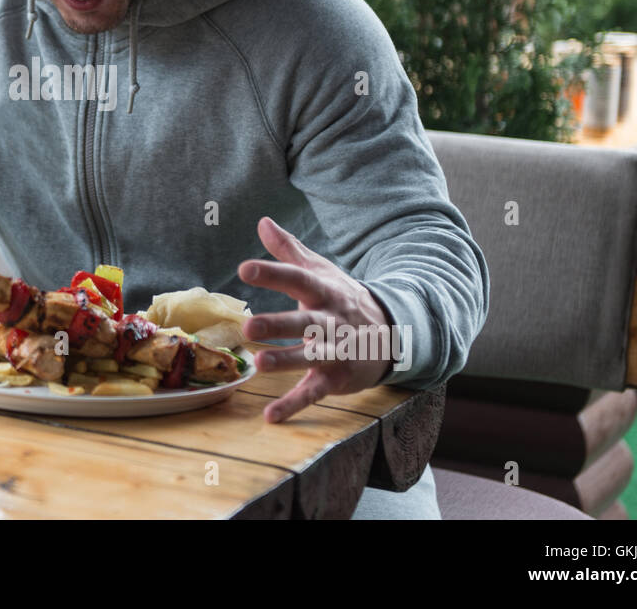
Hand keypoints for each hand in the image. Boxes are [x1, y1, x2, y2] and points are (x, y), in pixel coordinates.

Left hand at [238, 216, 392, 422]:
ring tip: (258, 364)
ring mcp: (335, 351)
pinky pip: (313, 392)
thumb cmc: (343, 299)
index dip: (272, 274)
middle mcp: (330, 321)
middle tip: (249, 327)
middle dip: (277, 325)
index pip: (297, 279)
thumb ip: (289, 251)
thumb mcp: (321, 272)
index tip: (244, 268)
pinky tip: (271, 416)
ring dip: (285, 361)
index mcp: (324, 292)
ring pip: (309, 357)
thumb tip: (262, 221)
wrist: (392, 333)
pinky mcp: (336, 378)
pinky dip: (293, 405)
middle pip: (303, 322)